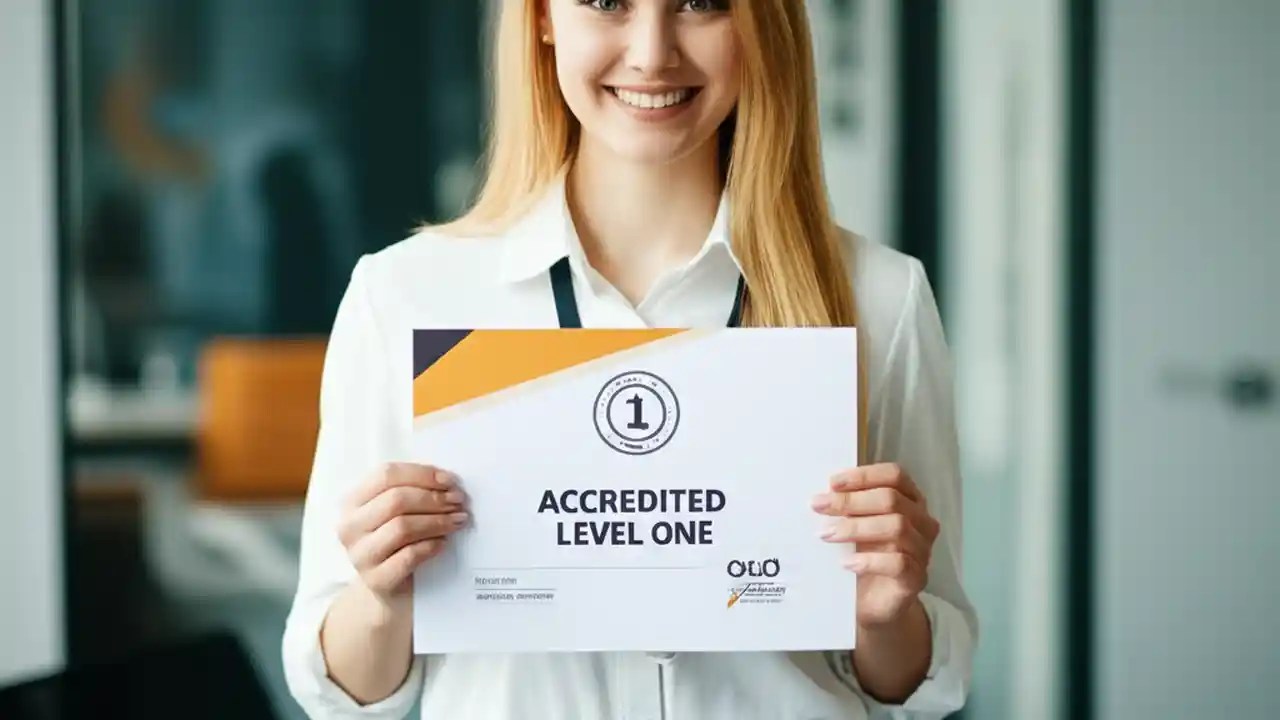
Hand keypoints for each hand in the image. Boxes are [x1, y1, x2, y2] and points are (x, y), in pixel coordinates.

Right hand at [337, 462, 468, 602]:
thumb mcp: (397, 512)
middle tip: (458, 501)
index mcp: (352, 501)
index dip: (421, 474)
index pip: (386, 475)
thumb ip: (414, 491)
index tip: (449, 480)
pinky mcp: (376, 580)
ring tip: (457, 520)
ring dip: (437, 521)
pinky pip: (409, 556)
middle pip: (396, 500)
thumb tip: (447, 482)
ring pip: (402, 527)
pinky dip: (431, 545)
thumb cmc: (396, 543)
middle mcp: (350, 527)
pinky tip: (443, 543)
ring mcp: (360, 555)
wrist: (388, 589)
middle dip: (433, 498)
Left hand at [812, 463, 939, 626]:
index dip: (865, 476)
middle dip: (851, 501)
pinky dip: (869, 561)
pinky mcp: (917, 578)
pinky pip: (899, 563)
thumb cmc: (862, 556)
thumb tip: (818, 494)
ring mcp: (922, 550)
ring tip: (826, 535)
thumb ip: (844, 508)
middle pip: (892, 500)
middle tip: (819, 506)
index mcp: (909, 500)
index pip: (894, 476)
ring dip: (856, 528)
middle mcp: (921, 521)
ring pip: (897, 527)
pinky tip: (846, 564)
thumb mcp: (853, 526)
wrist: (872, 604)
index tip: (832, 483)